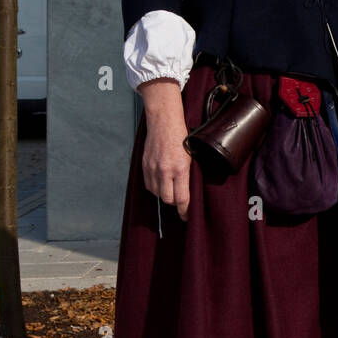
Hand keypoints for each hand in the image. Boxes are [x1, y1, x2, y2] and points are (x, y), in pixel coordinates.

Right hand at [138, 79, 191, 221]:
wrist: (164, 121)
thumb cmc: (182, 136)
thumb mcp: (192, 155)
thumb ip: (189, 174)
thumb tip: (190, 190)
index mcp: (179, 168)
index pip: (181, 198)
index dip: (185, 211)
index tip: (187, 217)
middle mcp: (164, 170)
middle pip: (168, 199)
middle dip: (175, 203)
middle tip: (181, 202)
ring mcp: (153, 168)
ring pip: (157, 193)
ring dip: (165, 194)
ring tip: (172, 189)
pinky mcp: (145, 165)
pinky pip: (149, 185)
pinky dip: (155, 187)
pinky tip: (162, 182)